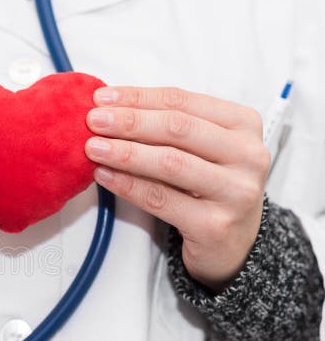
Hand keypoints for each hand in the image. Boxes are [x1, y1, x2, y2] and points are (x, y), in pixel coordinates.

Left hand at [84, 86, 269, 290]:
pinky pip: (161, 199)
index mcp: (243, 124)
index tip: (101, 98)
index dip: (138, 98)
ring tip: (94, 148)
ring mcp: (236, 191)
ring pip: (170, 163)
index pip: (183, 102)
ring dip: (125, 153)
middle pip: (178, 129)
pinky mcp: (215, 225)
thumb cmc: (208, 187)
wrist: (232, 242)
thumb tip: (109, 108)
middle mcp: (248, 154)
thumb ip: (166, 127)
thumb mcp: (199, 149)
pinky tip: (104, 176)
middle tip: (93, 121)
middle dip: (129, 122)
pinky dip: (127, 185)